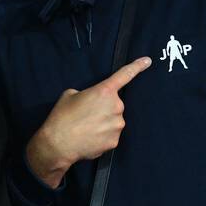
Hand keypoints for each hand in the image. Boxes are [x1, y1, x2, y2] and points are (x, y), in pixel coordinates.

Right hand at [26, 57, 151, 187]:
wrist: (58, 144)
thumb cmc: (62, 117)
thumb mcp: (70, 95)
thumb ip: (86, 94)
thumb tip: (91, 103)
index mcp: (104, 91)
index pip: (124, 75)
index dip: (137, 66)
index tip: (147, 61)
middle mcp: (116, 107)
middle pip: (114, 105)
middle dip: (104, 109)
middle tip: (86, 116)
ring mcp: (117, 125)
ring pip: (113, 121)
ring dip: (103, 123)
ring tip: (86, 129)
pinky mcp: (114, 141)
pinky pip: (110, 135)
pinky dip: (101, 137)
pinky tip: (89, 138)